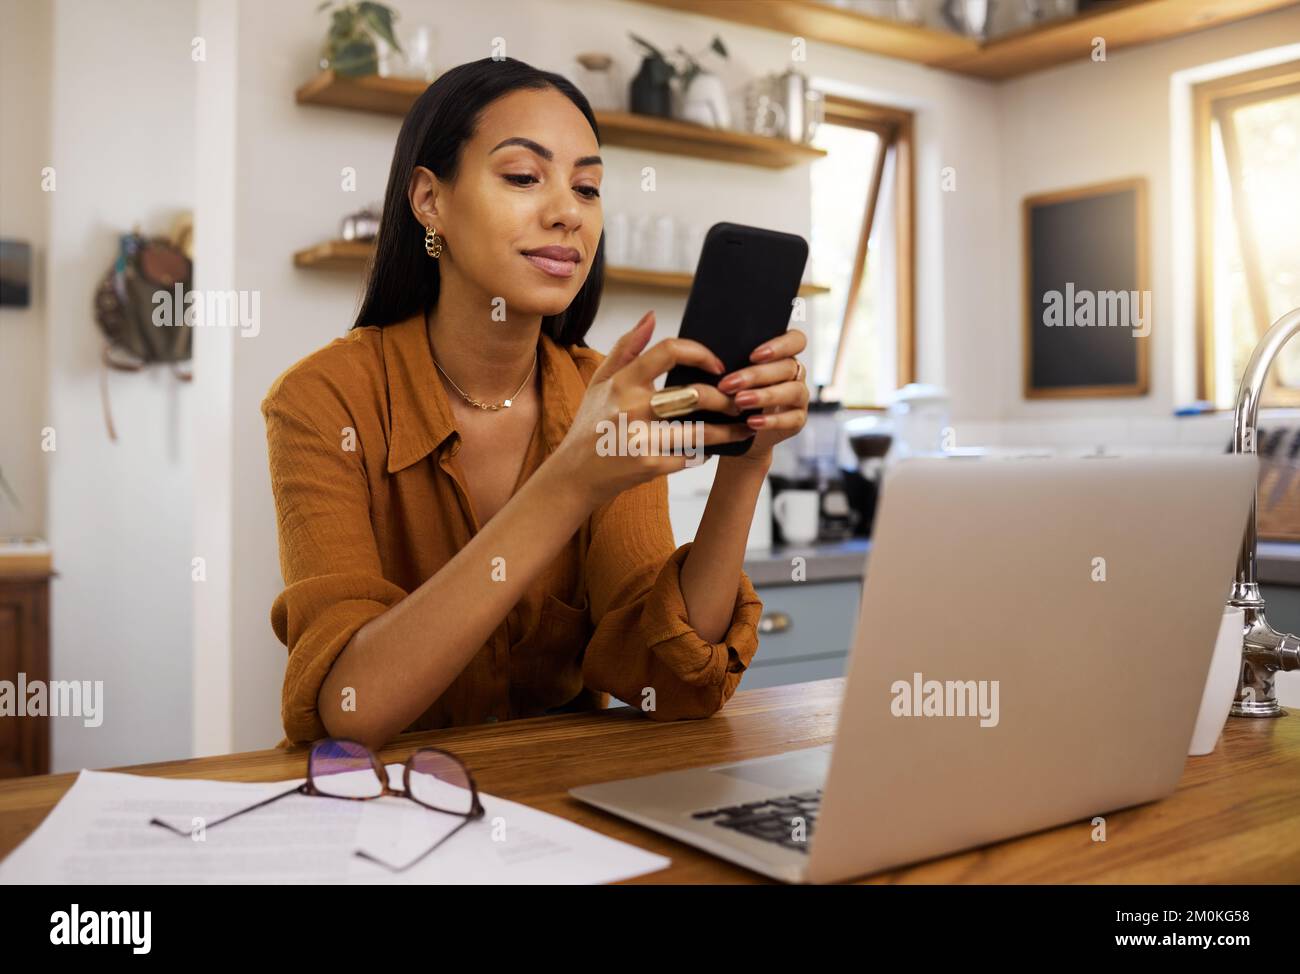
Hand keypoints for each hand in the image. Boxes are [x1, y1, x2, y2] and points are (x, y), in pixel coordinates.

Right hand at [550, 311, 753, 507]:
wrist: (575, 474)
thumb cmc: (590, 423)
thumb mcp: (600, 382)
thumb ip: (626, 348)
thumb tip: (652, 317)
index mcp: (623, 382)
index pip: (669, 351)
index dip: (701, 353)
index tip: (718, 366)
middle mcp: (632, 407)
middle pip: (695, 394)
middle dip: (725, 399)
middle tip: (738, 402)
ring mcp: (642, 439)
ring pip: (701, 431)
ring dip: (729, 431)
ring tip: (745, 428)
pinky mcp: (649, 466)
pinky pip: (691, 456)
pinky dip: (707, 453)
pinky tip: (715, 449)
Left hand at [716, 329, 809, 462]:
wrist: (741, 430)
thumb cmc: (734, 394)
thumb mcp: (733, 376)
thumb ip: (732, 362)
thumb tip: (710, 357)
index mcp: (783, 356)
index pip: (796, 340)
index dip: (779, 345)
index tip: (753, 356)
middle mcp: (795, 374)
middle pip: (788, 366)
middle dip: (757, 375)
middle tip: (729, 383)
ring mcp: (799, 397)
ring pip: (793, 391)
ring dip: (765, 396)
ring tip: (739, 401)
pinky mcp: (798, 420)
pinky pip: (791, 419)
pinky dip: (771, 421)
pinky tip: (751, 422)